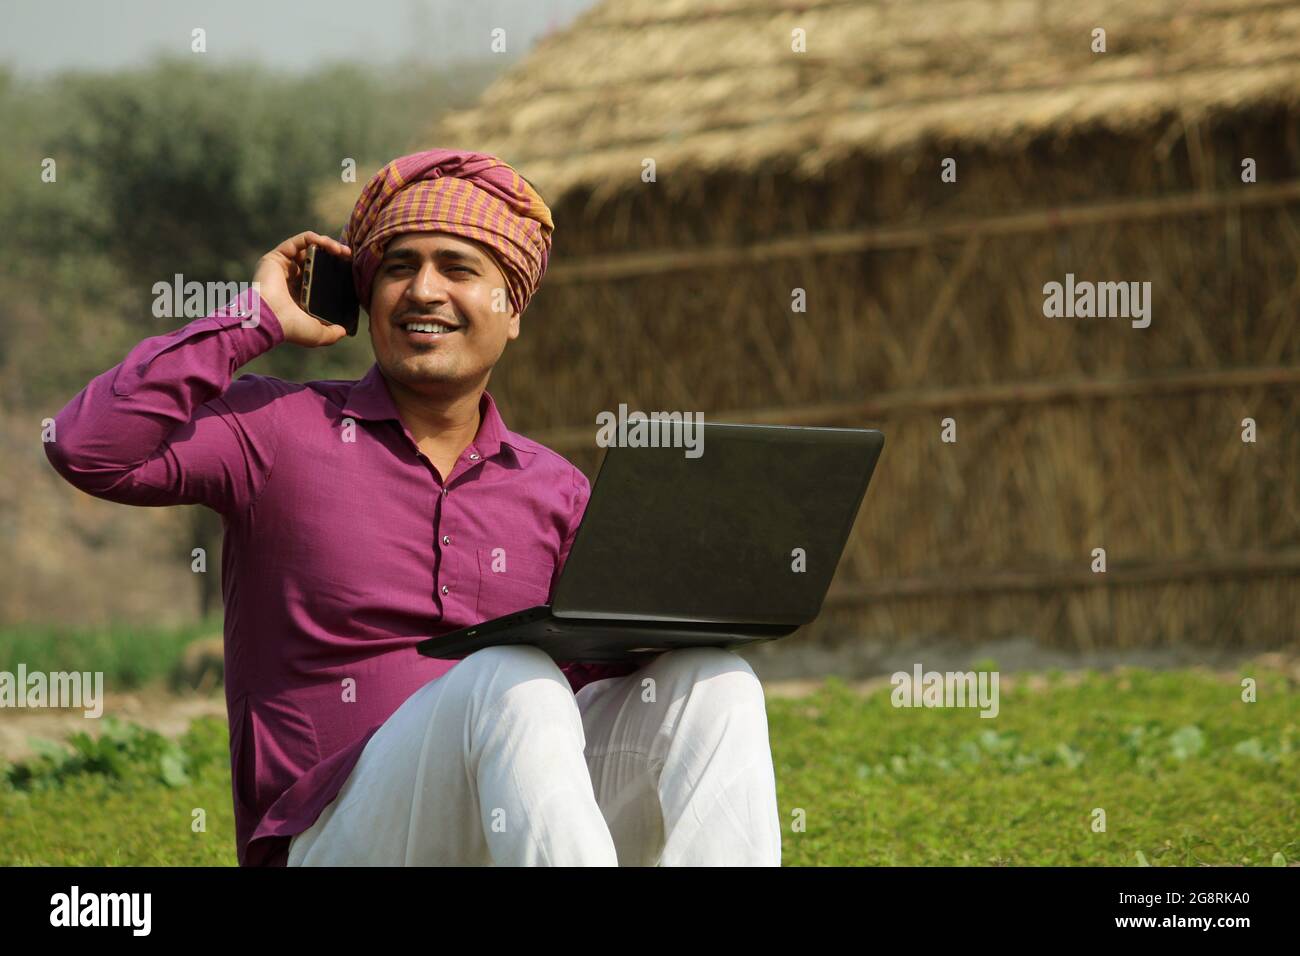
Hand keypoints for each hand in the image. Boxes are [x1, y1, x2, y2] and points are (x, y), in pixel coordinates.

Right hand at [253, 231, 352, 346]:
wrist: (271, 319)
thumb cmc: (291, 328)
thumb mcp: (317, 334)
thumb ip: (332, 333)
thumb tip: (343, 331)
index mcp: (300, 294)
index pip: (319, 275)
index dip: (335, 270)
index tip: (350, 270)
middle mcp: (292, 278)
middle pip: (315, 258)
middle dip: (334, 254)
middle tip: (349, 256)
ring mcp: (284, 266)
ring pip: (309, 247)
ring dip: (327, 244)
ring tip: (342, 251)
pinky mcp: (277, 256)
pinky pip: (299, 240)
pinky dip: (315, 238)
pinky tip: (328, 245)